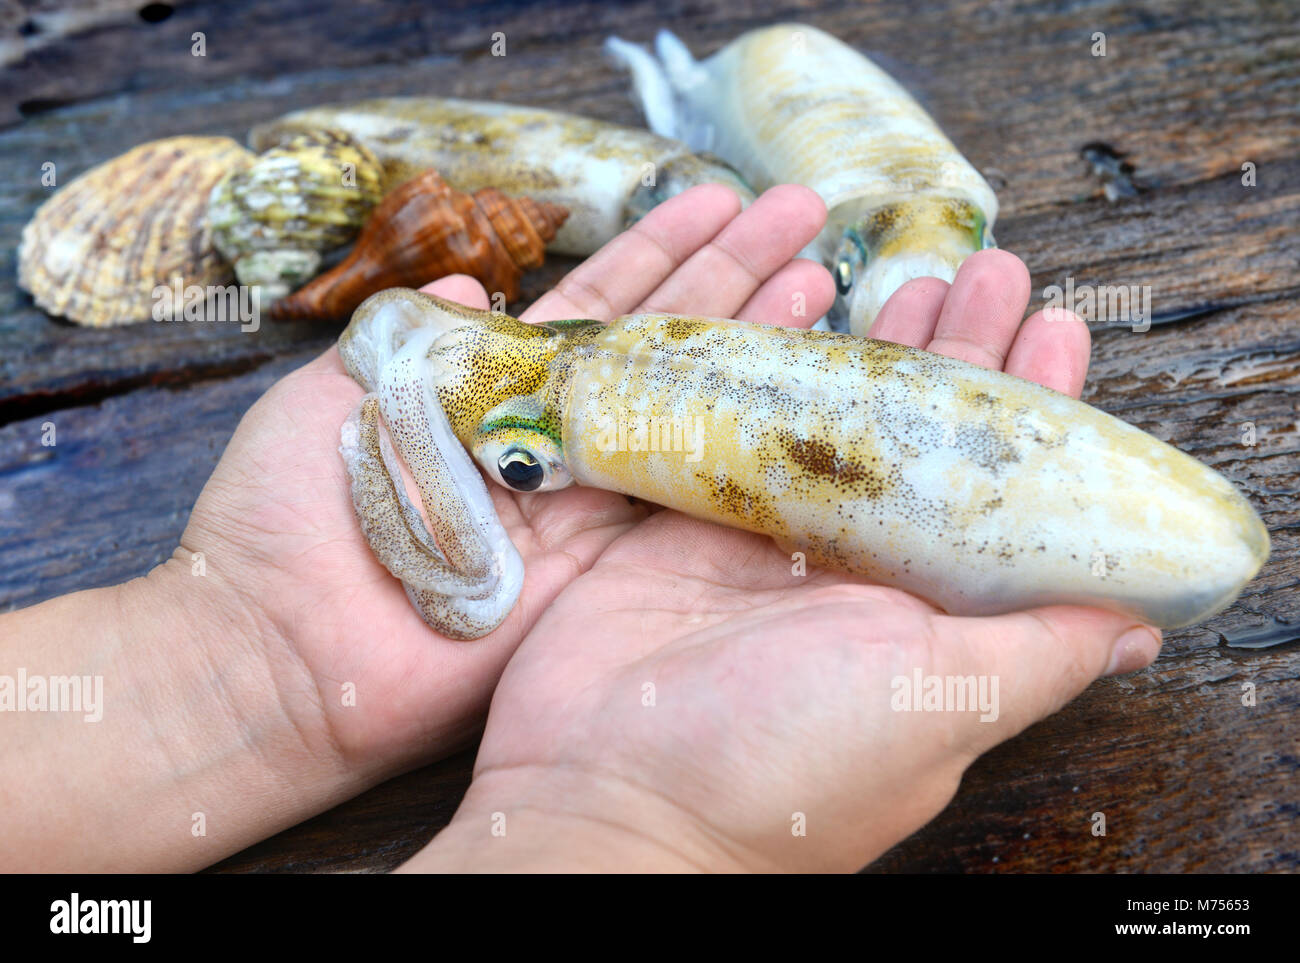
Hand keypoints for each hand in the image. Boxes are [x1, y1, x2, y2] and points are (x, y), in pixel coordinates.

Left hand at [175, 184, 834, 783]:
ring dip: (753, 348)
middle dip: (731, 278)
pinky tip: (792, 399)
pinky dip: (736, 453)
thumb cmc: (280, 517)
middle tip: (803, 220)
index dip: (659, 253)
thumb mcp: (333, 392)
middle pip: (660, 348)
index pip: (595, 308)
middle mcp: (551, 442)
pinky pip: (677, 504)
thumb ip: (413, 336)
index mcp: (490, 391)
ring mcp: (583, 508)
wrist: (272, 650)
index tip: (717, 201)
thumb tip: (473, 285)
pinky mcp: (599, 574)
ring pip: (685, 413)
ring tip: (821, 279)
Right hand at [406, 247, 1163, 871]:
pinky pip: (724, 422)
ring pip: (823, 420)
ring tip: (904, 263)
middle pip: (913, 440)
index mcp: (920, 614)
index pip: (998, 496)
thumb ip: (1038, 653)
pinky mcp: (673, 523)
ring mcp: (754, 546)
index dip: (1032, 412)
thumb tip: (1140, 628)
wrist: (606, 795)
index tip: (1052, 330)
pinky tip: (788, 300)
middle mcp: (845, 576)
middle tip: (984, 269)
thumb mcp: (939, 705)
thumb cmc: (784, 765)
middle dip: (954, 352)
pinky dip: (755, 362)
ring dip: (864, 343)